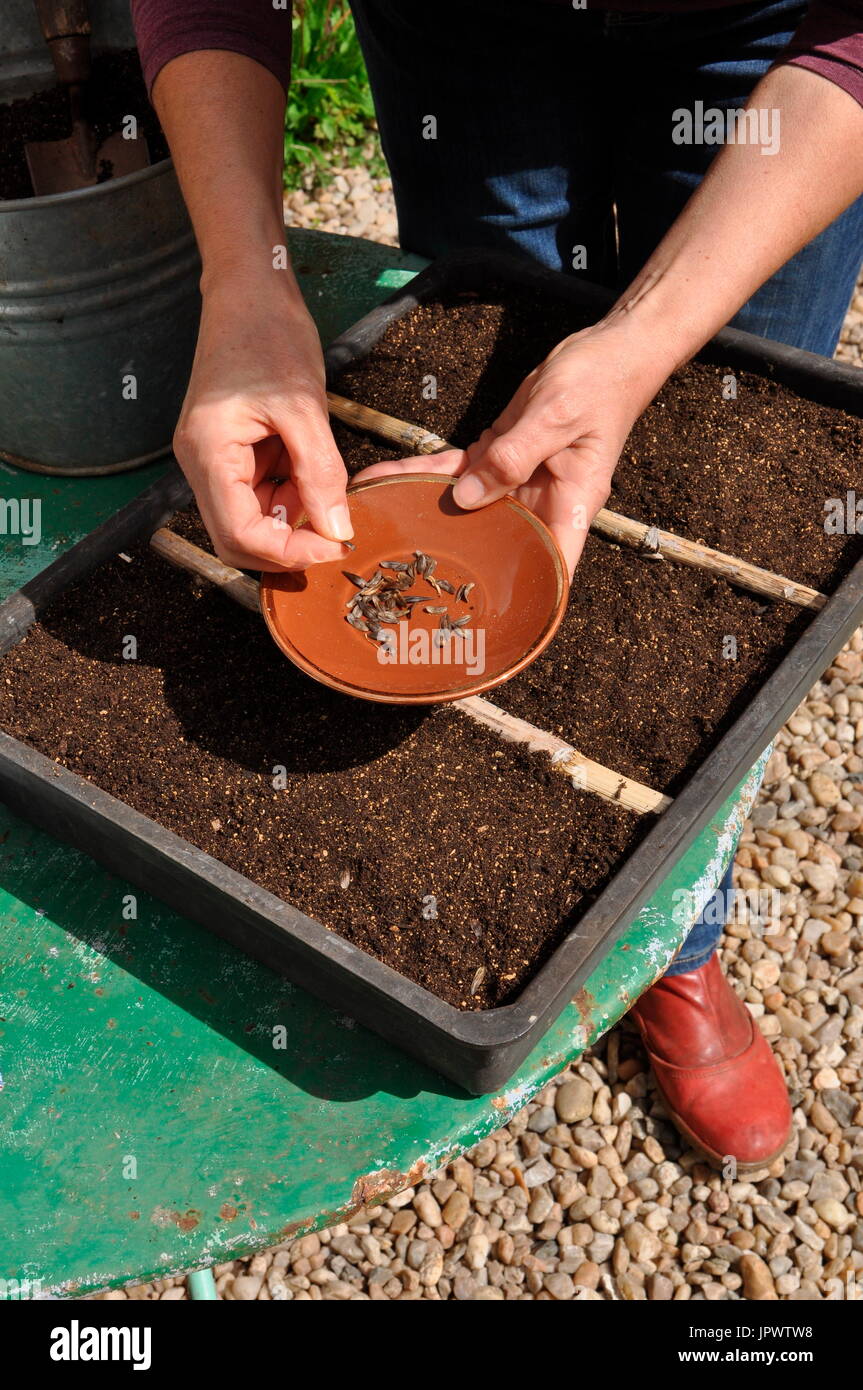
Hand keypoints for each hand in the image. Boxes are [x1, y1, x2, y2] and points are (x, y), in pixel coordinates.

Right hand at [173, 275, 352, 570]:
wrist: (250, 292)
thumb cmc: (270, 333)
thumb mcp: (306, 406)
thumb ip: (321, 472)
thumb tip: (337, 530)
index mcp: (208, 451)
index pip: (238, 533)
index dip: (286, 552)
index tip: (333, 547)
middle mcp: (200, 463)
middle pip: (235, 539)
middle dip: (285, 548)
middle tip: (333, 539)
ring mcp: (212, 460)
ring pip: (249, 521)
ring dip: (290, 523)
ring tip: (326, 497)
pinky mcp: (230, 454)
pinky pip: (257, 496)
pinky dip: (288, 499)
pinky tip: (312, 481)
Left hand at [354, 317, 676, 576]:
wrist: (609, 349)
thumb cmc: (601, 383)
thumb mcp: (556, 417)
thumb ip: (514, 457)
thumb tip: (468, 497)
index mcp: (570, 507)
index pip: (551, 571)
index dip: (528, 605)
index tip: (494, 632)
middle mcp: (541, 503)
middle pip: (496, 547)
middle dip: (456, 564)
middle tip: (407, 582)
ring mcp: (516, 480)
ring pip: (463, 507)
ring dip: (423, 514)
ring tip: (376, 526)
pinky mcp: (497, 454)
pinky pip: (455, 470)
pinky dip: (421, 473)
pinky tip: (385, 477)